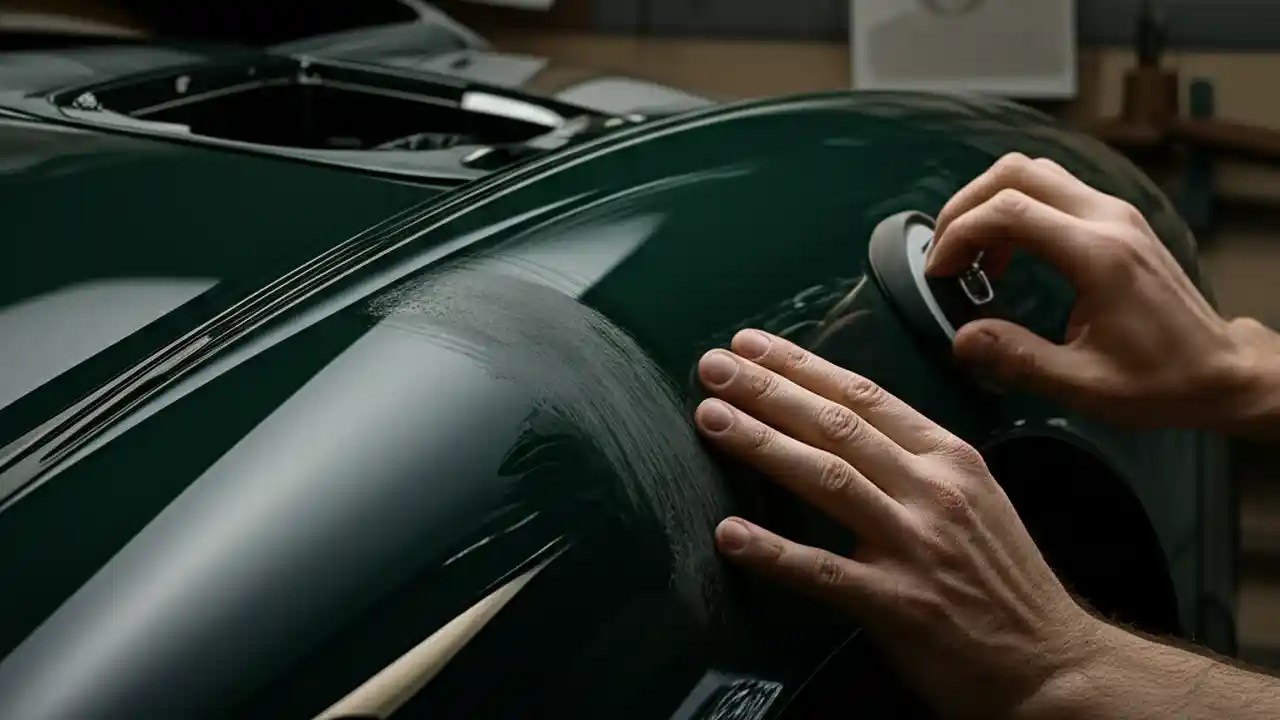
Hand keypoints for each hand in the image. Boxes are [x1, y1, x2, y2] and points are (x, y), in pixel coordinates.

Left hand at [694, 329, 1102, 718]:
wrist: (1054, 664)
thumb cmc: (1004, 579)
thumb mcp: (973, 496)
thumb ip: (913, 460)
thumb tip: (841, 426)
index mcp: (950, 459)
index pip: (865, 396)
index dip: (802, 366)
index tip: (752, 345)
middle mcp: (934, 491)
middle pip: (838, 425)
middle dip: (768, 389)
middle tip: (714, 366)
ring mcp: (917, 546)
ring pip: (828, 479)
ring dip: (762, 444)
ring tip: (711, 419)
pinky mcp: (900, 605)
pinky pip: (825, 571)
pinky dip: (773, 552)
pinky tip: (730, 534)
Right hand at [927, 152, 1275, 430]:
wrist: (1223, 372)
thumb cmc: (1162, 382)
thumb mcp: (1083, 386)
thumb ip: (1018, 359)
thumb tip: (961, 339)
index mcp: (1099, 255)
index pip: (1009, 211)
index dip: (958, 234)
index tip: (937, 272)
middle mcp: (1108, 219)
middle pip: (1015, 173)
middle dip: (964, 207)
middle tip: (943, 255)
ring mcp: (1114, 213)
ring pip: (1032, 172)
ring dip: (988, 203)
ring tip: (968, 255)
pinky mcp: (1115, 220)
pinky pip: (1051, 190)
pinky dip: (1013, 210)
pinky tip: (1003, 258)